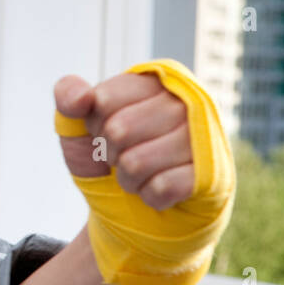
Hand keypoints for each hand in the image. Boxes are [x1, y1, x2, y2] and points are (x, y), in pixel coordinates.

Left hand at [54, 71, 193, 210]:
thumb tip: (82, 98)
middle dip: (111, 152)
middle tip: (125, 156)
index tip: (107, 130)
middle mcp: (187, 100)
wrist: (136, 205)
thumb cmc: (108, 156)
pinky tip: (160, 188)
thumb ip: (69, 96)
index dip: (94, 124)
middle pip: (119, 130)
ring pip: (137, 162)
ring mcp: (206, 136)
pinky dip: (149, 195)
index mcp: (155, 79)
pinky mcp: (214, 174)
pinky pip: (161, 188)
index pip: (102, 100)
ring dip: (128, 178)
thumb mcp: (77, 125)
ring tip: (142, 173)